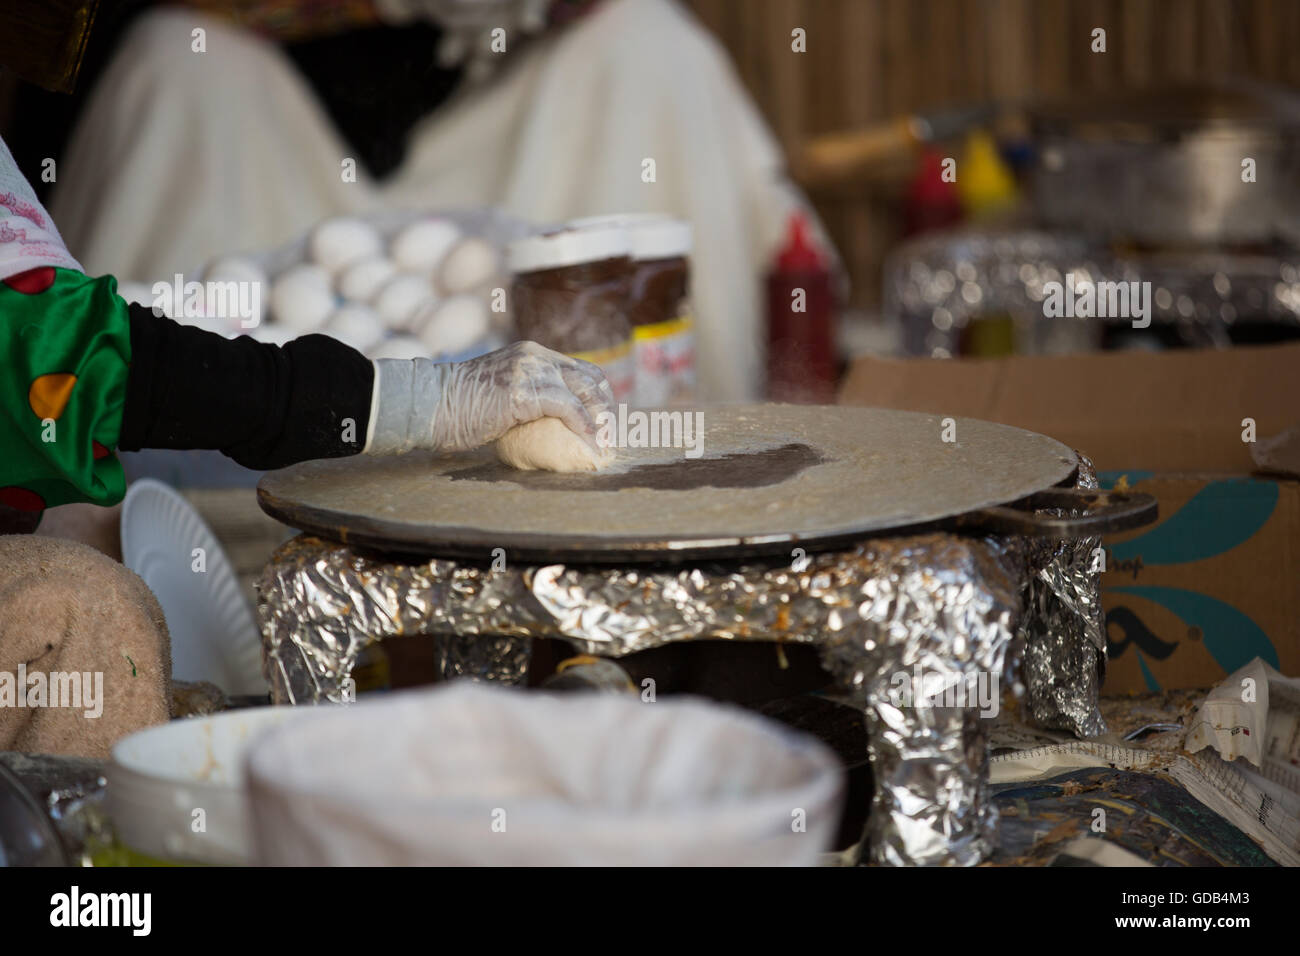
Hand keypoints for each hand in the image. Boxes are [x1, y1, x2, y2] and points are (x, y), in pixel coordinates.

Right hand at [365, 341, 614, 455]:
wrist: (428, 404)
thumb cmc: (456, 409)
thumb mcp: (499, 395)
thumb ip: (525, 398)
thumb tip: (548, 425)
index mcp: (531, 354)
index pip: (580, 369)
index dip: (598, 396)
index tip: (606, 422)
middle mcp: (535, 356)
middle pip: (590, 378)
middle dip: (607, 408)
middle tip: (612, 436)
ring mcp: (530, 370)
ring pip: (585, 391)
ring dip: (601, 421)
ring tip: (606, 445)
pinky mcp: (525, 390)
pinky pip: (569, 408)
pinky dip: (586, 428)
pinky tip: (592, 445)